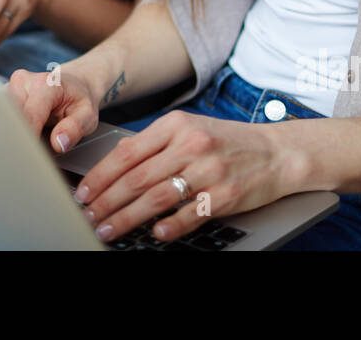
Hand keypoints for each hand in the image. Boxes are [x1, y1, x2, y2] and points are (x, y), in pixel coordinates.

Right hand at [6, 67, 99, 154]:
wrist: (73, 84)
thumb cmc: (78, 100)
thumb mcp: (88, 115)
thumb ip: (75, 128)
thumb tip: (58, 143)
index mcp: (45, 84)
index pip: (30, 116)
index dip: (29, 140)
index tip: (30, 160)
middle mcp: (23, 81)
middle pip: (11, 117)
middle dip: (17, 138)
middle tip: (25, 159)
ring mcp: (10, 86)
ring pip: (2, 117)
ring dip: (11, 134)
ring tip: (25, 145)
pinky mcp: (2, 94)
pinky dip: (7, 129)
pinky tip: (17, 138)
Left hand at [73, 110, 302, 243]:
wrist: (277, 152)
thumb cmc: (227, 142)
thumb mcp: (190, 129)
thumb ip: (155, 144)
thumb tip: (116, 164)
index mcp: (176, 126)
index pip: (128, 153)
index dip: (101, 175)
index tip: (83, 192)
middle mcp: (190, 146)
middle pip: (137, 178)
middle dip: (106, 200)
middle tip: (87, 215)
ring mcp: (208, 171)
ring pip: (156, 198)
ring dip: (126, 217)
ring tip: (107, 229)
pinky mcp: (224, 196)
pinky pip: (189, 215)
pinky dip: (168, 226)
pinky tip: (153, 234)